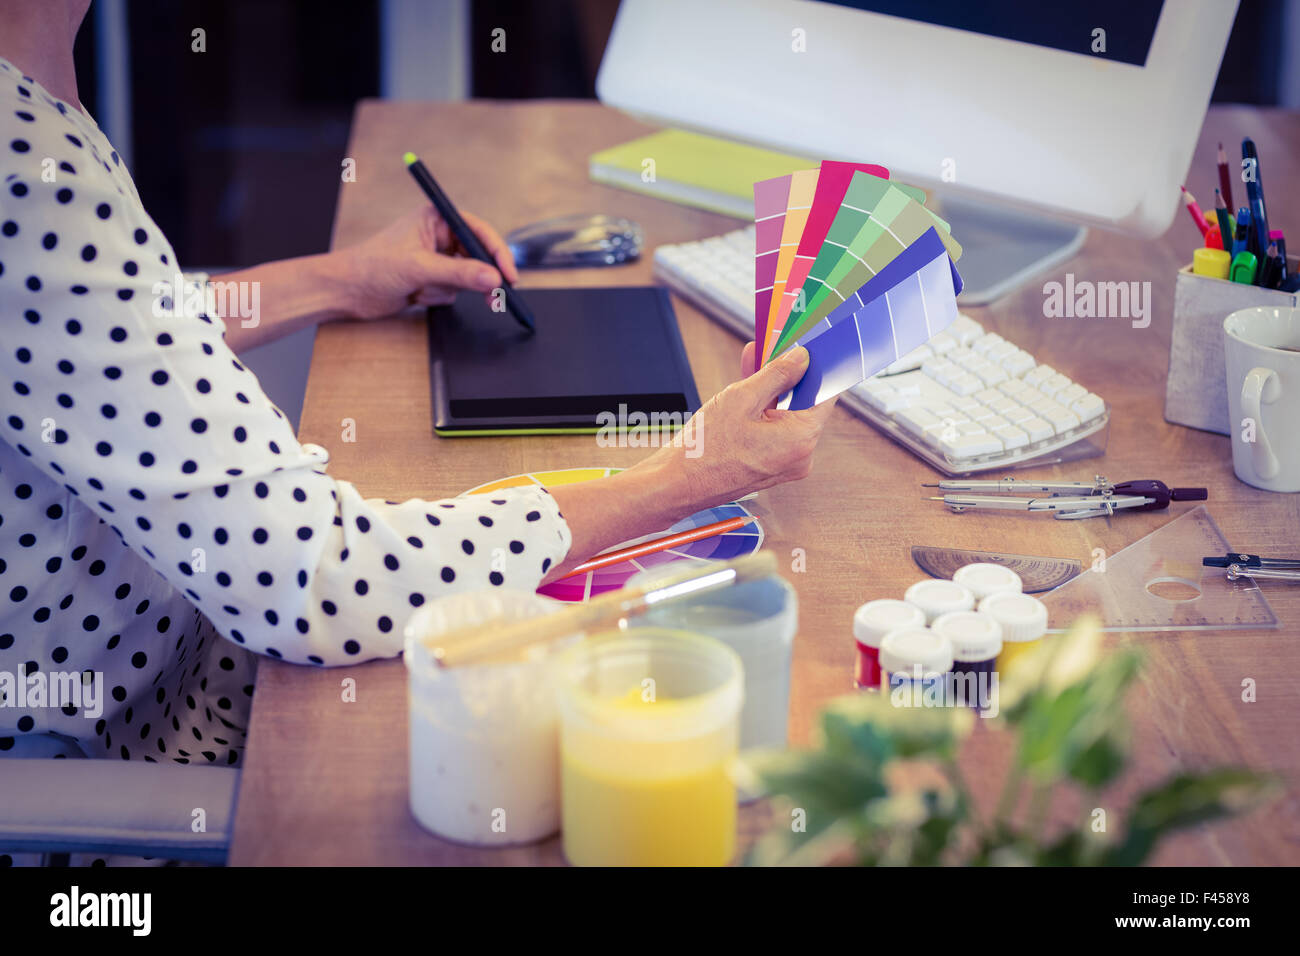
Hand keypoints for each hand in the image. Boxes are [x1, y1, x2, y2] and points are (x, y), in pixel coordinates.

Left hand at [337, 206, 518, 319]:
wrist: (348, 292)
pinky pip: (454, 292)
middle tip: (494, 298)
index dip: (497, 252)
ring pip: (466, 278)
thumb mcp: (419, 268)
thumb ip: (459, 273)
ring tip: (422, 291)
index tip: (508, 274)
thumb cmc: (372, 267)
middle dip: (478, 278)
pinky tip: (415, 295)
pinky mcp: (433, 279)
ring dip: (447, 289)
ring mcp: (437, 259)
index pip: (478, 231)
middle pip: (477, 257)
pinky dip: (437, 298)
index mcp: (435, 219)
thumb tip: (492, 278)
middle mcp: (438, 236)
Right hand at [636, 342, 838, 511]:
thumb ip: (777, 374)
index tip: (805, 349)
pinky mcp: (769, 466)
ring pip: (785, 415)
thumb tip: (800, 359)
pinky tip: (747, 386)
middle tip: (771, 348)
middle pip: (802, 403)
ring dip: (770, 388)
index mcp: (801, 440)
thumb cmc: (705, 450)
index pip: (824, 394)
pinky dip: (763, 409)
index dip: (815, 367)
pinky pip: (774, 430)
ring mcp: (784, 463)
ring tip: (753, 361)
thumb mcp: (742, 398)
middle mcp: (799, 456)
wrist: (677, 484)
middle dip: (785, 374)